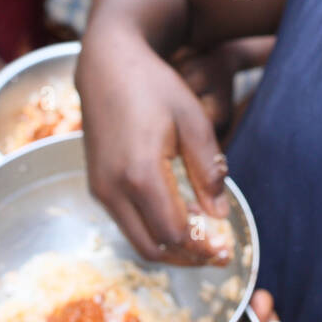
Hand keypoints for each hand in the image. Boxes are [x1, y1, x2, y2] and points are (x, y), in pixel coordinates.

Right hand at [76, 27, 230, 265]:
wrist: (108, 63)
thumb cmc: (155, 86)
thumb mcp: (193, 120)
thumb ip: (208, 170)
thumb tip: (220, 215)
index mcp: (141, 174)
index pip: (174, 233)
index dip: (202, 249)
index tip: (226, 250)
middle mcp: (113, 188)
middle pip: (152, 248)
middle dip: (186, 258)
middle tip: (215, 253)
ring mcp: (100, 187)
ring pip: (136, 239)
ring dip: (169, 245)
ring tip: (199, 235)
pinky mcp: (96, 183)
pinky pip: (125, 221)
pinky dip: (151, 228)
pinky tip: (176, 212)